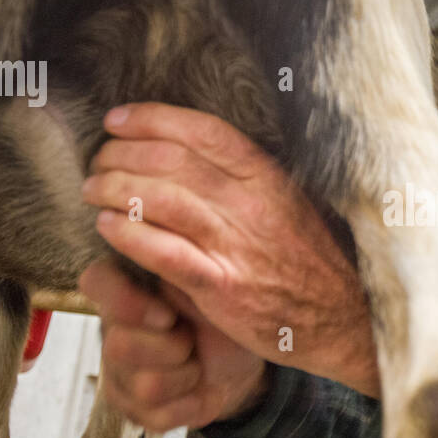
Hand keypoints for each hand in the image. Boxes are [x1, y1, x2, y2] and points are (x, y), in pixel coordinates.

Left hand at [79, 102, 380, 398]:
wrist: (344, 319)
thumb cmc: (309, 263)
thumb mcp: (287, 206)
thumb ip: (240, 185)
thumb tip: (181, 163)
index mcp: (269, 178)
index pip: (203, 132)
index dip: (153, 119)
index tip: (119, 120)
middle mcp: (252, 204)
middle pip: (173, 160)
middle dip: (123, 154)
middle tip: (99, 161)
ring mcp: (238, 245)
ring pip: (162, 199)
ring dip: (116, 189)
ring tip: (93, 190)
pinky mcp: (223, 286)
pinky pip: (165, 252)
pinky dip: (130, 235)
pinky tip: (108, 227)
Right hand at [79, 259, 270, 431]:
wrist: (243, 357)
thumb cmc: (218, 308)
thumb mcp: (202, 274)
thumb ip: (174, 251)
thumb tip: (158, 215)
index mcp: (122, 289)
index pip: (95, 284)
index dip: (129, 304)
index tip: (166, 313)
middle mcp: (111, 331)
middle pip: (121, 345)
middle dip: (172, 344)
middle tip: (189, 334)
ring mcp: (119, 374)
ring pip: (145, 383)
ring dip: (186, 372)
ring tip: (194, 357)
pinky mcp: (135, 409)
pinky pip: (158, 412)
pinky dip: (190, 399)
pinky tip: (196, 384)